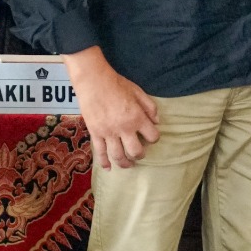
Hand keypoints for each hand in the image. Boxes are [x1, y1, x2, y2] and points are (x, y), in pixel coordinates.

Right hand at [65, 47, 159, 169]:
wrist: (93, 81)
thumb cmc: (116, 84)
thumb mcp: (138, 91)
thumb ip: (149, 107)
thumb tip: (156, 121)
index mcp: (137, 118)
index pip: (152, 136)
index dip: (154, 137)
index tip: (150, 136)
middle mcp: (124, 129)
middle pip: (136, 151)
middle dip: (140, 155)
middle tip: (140, 154)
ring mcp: (108, 133)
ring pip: (118, 156)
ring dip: (125, 163)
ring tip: (128, 164)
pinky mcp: (95, 133)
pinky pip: (100, 152)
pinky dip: (104, 162)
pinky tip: (108, 168)